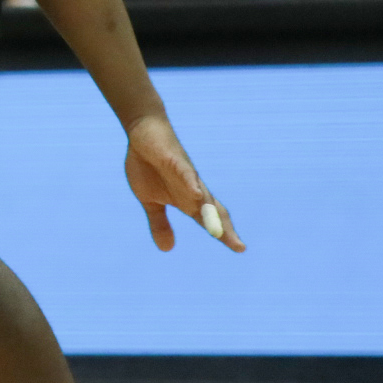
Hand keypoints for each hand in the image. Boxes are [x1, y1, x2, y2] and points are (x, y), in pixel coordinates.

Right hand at [123, 114, 243, 252]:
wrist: (143, 133)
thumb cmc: (148, 165)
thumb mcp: (150, 200)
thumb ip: (160, 223)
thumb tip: (167, 249)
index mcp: (187, 200)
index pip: (208, 219)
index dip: (223, 233)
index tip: (239, 248)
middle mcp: (192, 188)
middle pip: (213, 210)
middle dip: (224, 228)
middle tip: (237, 246)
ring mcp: (185, 174)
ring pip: (202, 195)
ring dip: (210, 213)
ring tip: (218, 232)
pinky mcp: (175, 160)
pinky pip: (185, 173)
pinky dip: (191, 184)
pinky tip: (196, 196)